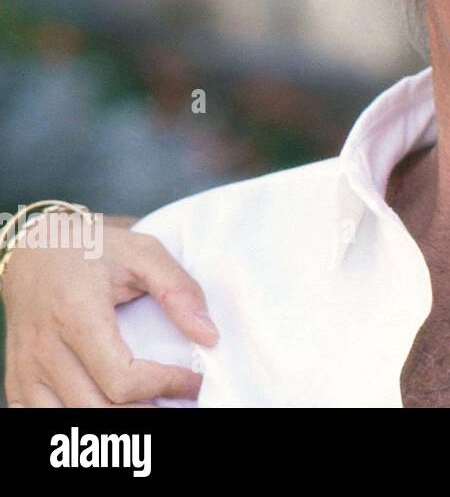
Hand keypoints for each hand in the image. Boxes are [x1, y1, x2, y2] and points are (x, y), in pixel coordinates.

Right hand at [3, 214, 217, 405]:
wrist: (31, 248)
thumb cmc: (92, 248)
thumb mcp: (143, 253)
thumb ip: (178, 291)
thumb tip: (209, 336)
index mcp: (77, 316)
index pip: (122, 378)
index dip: (165, 386)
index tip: (193, 379)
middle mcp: (46, 349)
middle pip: (99, 409)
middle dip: (147, 412)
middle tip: (178, 399)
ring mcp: (26, 369)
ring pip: (72, 420)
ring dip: (117, 422)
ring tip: (152, 405)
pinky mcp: (18, 381)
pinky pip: (42, 419)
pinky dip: (79, 422)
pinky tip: (110, 408)